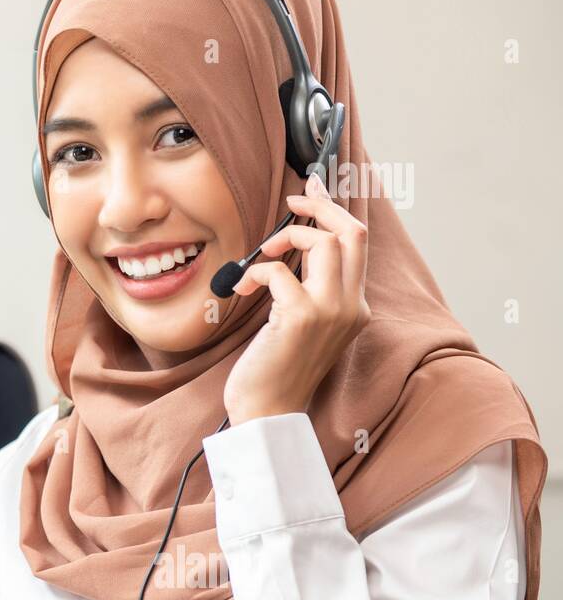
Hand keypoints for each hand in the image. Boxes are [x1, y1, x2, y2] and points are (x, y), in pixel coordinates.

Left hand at [223, 174, 370, 426]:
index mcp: (355, 307)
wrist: (267, 411)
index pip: (357, 243)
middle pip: (351, 232)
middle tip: (292, 202)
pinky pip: (279, 270)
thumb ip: (307, 286)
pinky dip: (256, 272)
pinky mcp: (302, 317)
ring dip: (285, 239)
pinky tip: (242, 290)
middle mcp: (351, 307)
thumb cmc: (276, 368)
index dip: (334, 209)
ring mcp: (331, 312)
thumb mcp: (300, 321)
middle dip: (320, 207)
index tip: (311, 188)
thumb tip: (292, 244)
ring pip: (324, 243)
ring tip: (260, 258)